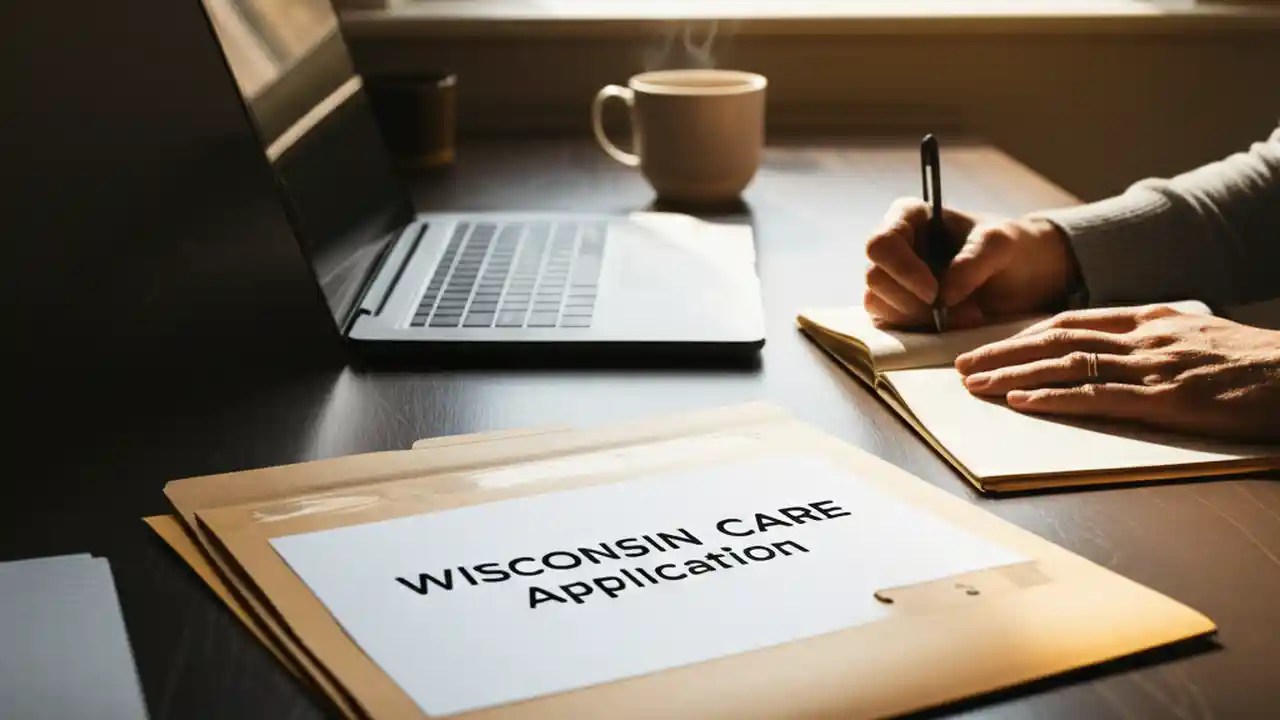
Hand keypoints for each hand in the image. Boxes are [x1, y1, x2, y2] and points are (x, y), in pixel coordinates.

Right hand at [863, 199, 1077, 328]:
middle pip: (875, 279)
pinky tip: (954, 326)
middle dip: (914, 303)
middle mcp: (893, 247)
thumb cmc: (1010, 248)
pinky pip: (890, 324)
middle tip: (962, 311)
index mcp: (908, 218)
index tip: (935, 293)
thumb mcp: (1000, 245)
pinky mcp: (897, 308)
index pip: (881, 244)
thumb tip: (942, 296)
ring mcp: (892, 279)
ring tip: (966, 316)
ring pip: (879, 305)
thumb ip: (972, 262)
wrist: (1023, 276)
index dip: (902, 271)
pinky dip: (921, 331)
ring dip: (921, 320)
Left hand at [955, 304, 1279, 440]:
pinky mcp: (1167, 399)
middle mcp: (1143, 337)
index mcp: (1149, 321)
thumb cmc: (1255, 364)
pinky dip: (1054, 399)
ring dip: (1014, 375)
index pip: (1070, 322)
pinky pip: (1098, 396)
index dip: (1022, 335)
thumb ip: (1154, 340)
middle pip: (1056, 339)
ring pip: (1066, 364)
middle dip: (1003, 352)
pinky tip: (1022, 402)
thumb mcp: (1198, 338)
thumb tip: (1115, 350)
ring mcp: (1154, 366)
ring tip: (975, 384)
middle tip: (962, 366)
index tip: (989, 347)